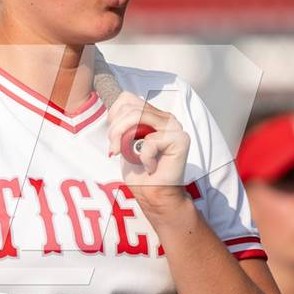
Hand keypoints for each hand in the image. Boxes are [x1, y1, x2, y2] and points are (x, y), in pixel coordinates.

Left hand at [107, 92, 190, 214]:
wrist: (153, 194)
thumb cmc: (138, 171)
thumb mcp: (124, 142)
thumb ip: (122, 123)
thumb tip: (112, 109)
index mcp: (152, 114)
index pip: (127, 99)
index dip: (114, 116)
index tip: (113, 138)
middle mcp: (165, 117)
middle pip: (129, 108)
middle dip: (115, 131)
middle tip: (115, 151)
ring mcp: (174, 126)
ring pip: (137, 117)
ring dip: (126, 141)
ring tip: (130, 157)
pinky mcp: (180, 139)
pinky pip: (149, 141)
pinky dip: (143, 157)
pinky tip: (150, 166)